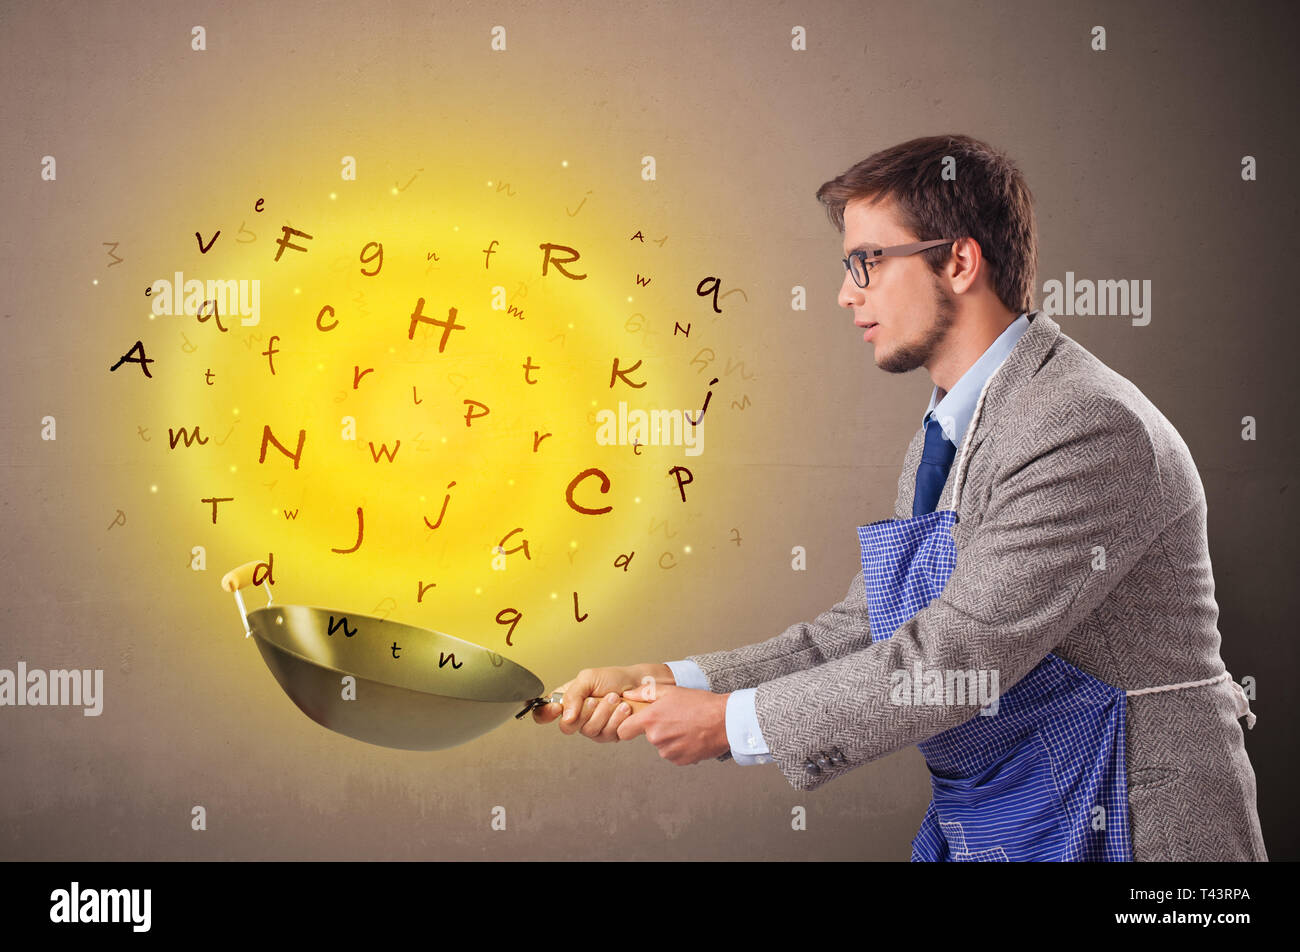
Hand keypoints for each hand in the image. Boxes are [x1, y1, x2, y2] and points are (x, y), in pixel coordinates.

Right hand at [532, 663, 674, 741]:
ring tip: (615, 699)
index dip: (545, 714)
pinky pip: (605, 735)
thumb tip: (565, 716)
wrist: (640, 684)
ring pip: (588, 731)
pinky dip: (616, 719)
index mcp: (567, 700)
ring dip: (604, 712)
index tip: (556, 708)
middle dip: (584, 712)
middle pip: (566, 727)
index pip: (544, 714)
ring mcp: (592, 727)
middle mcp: (577, 716)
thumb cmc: (613, 678)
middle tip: (596, 699)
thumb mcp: (588, 678)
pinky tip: (623, 709)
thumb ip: (572, 695)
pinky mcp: (607, 735)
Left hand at [616, 683, 731, 764]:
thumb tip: (627, 695)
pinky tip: (692, 736)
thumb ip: (645, 693)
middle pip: (648, 736)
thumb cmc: (700, 704)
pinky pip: (674, 754)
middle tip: (676, 717)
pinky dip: (681, 747)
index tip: (635, 724)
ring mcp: (668, 752)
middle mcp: (656, 738)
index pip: (623, 731)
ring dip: (671, 738)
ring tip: (687, 726)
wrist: (724, 721)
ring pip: (662, 746)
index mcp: (650, 720)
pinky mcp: (680, 761)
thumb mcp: (671, 691)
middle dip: (658, 728)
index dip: (628, 726)